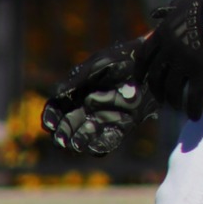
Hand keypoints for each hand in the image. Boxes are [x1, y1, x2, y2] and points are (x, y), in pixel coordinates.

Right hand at [42, 37, 153, 154]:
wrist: (152, 60)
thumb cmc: (123, 57)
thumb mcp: (98, 64)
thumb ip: (78, 79)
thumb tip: (57, 94)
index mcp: (77, 91)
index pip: (57, 109)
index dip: (51, 118)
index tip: (50, 124)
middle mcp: (88, 106)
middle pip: (69, 125)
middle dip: (63, 134)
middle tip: (62, 140)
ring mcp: (106, 116)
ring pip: (86, 135)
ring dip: (80, 141)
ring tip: (77, 144)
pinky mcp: (125, 123)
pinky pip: (110, 138)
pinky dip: (102, 144)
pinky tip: (97, 146)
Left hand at [140, 0, 202, 118]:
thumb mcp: (183, 3)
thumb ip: (171, 11)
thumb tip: (161, 12)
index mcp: (162, 34)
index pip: (143, 56)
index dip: (141, 71)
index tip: (140, 79)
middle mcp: (168, 50)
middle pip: (155, 76)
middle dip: (156, 90)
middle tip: (160, 97)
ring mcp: (183, 63)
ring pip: (171, 89)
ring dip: (172, 100)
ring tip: (176, 107)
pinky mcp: (200, 73)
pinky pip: (193, 96)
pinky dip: (192, 108)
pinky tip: (194, 115)